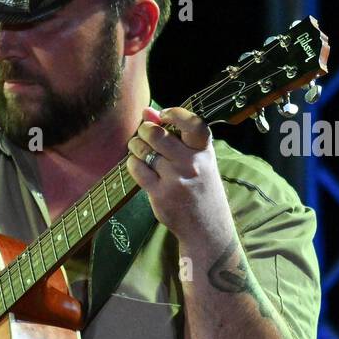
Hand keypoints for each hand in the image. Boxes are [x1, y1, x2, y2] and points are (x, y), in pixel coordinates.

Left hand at [124, 106, 235, 244]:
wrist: (206, 227)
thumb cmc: (200, 188)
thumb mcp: (197, 161)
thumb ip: (176, 136)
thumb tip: (148, 111)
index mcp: (204, 152)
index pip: (193, 123)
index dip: (174, 113)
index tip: (163, 114)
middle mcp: (191, 164)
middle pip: (158, 134)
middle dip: (144, 129)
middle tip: (143, 132)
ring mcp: (175, 179)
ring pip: (144, 151)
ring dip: (135, 145)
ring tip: (137, 147)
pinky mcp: (160, 194)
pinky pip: (137, 170)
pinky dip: (132, 163)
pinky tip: (136, 163)